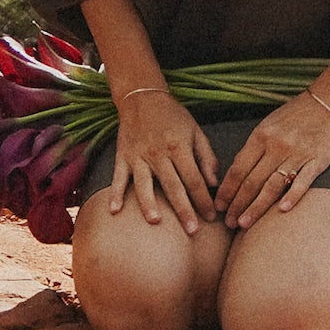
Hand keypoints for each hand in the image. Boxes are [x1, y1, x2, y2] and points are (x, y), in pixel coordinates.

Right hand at [109, 90, 217, 233]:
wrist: (143, 98)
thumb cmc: (173, 116)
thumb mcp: (195, 131)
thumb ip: (206, 156)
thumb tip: (214, 182)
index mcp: (179, 147)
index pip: (194, 179)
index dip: (203, 199)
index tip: (211, 217)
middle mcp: (159, 153)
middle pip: (174, 186)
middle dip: (184, 209)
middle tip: (192, 231)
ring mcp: (139, 156)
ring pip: (145, 184)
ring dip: (150, 203)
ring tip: (156, 221)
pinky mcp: (123, 157)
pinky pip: (119, 178)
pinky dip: (115, 194)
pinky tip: (114, 210)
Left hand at [214, 93, 329, 230]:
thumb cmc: (297, 113)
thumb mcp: (269, 123)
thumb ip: (253, 147)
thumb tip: (235, 172)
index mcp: (262, 135)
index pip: (238, 169)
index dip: (227, 190)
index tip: (219, 207)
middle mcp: (278, 146)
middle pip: (252, 181)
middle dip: (237, 205)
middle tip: (228, 223)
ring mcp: (298, 153)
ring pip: (272, 186)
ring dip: (256, 207)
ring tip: (244, 224)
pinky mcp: (318, 160)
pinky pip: (303, 181)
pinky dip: (292, 196)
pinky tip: (282, 210)